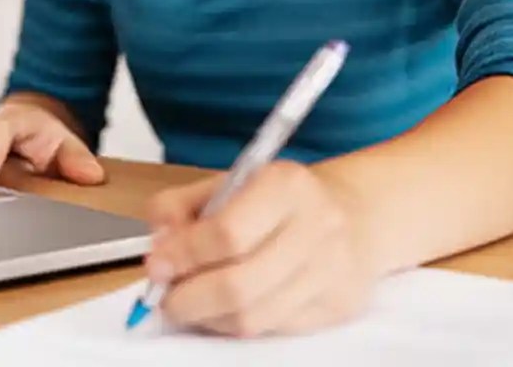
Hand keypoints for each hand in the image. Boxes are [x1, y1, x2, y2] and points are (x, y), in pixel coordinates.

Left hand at [144, 162, 376, 337]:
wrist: (355, 215)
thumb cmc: (277, 200)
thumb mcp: (226, 183)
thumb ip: (178, 207)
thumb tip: (159, 248)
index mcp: (286, 185)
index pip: (226, 233)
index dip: (183, 257)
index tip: (157, 267)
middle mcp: (317, 226)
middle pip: (239, 285)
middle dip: (188, 299)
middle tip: (166, 299)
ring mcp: (332, 271)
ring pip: (253, 318)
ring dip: (208, 317)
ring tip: (191, 303)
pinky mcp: (338, 307)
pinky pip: (271, 330)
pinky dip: (234, 325)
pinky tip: (224, 309)